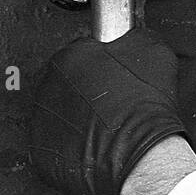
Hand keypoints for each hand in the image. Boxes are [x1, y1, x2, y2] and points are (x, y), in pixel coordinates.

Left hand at [29, 28, 186, 194]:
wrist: (142, 157)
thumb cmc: (146, 109)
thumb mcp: (153, 51)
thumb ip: (132, 37)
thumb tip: (128, 38)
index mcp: (69, 57)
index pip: (82, 54)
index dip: (102, 68)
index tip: (114, 79)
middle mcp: (47, 87)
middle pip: (67, 85)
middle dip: (87, 94)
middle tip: (112, 106)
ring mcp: (41, 123)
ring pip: (60, 116)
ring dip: (78, 121)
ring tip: (106, 130)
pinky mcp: (42, 156)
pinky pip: (57, 147)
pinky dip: (72, 150)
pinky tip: (96, 149)